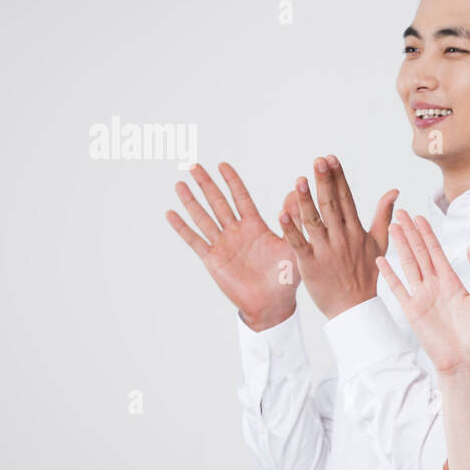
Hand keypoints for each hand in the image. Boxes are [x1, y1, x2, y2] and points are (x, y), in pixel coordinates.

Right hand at [166, 162, 298, 330]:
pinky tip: (170, 214)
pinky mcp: (213, 259)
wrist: (273, 304)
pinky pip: (195, 241)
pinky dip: (182, 228)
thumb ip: (294, 220)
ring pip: (203, 218)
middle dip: (206, 184)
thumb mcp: (293, 245)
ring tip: (180, 183)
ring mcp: (223, 245)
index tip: (222, 165)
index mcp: (255, 227)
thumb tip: (298, 194)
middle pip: (218, 203)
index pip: (241, 198)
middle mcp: (236, 232)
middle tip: (194, 165)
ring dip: (191, 201)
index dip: (232, 182)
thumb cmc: (286, 278)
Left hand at [276, 155, 397, 319]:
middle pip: (331, 205)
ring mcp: (325, 251)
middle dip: (325, 181)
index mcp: (356, 230)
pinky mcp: (310, 265)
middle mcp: (341, 238)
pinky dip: (291, 230)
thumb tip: (394, 191)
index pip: (346, 198)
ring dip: (306, 201)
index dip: (338, 177)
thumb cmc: (367, 274)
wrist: (355, 308)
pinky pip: (298, 245)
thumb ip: (383, 214)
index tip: (331, 158)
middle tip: (318, 160)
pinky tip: (282, 213)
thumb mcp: (379, 242)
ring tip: (299, 180)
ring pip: (314, 222)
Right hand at [375, 210, 469, 374]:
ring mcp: (421, 297)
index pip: (436, 252)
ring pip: (408, 265)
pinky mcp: (412, 311)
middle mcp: (434, 286)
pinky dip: (389, 275)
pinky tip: (380, 260)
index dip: (427, 234)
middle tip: (400, 212)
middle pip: (419, 253)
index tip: (420, 216)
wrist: (465, 360)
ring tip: (392, 227)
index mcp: (451, 282)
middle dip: (410, 232)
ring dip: (400, 246)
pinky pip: (399, 290)